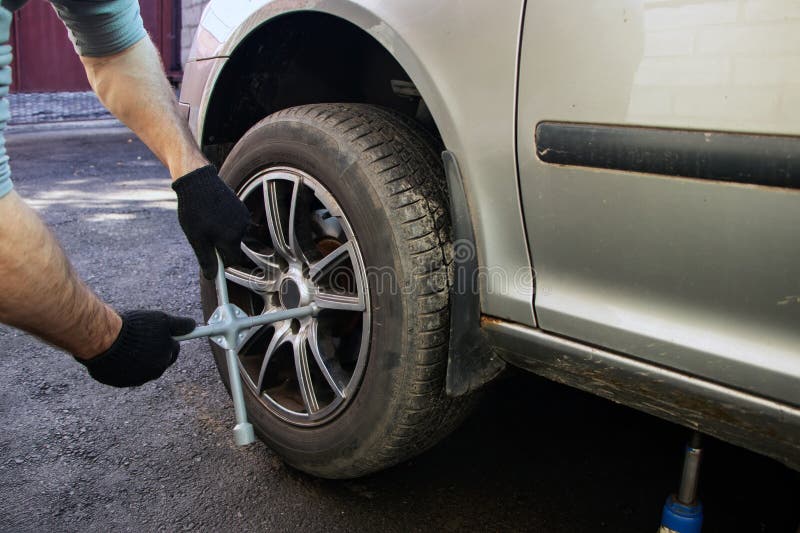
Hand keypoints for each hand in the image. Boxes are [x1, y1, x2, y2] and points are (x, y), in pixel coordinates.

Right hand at [75, 311, 195, 386]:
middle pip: (158, 361)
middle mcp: (152, 373)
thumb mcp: (162, 320)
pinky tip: (116, 353)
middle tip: (142, 337)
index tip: (160, 334)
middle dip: (153, 350)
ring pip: (141, 367)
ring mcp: (135, 379)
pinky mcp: (118, 382)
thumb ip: (180, 325)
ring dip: (138, 358)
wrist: (104, 341)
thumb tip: (193, 325)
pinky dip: (123, 364)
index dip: (167, 341)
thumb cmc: (135, 329)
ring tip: (127, 344)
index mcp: (165, 359)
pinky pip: (124, 372)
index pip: (173, 351)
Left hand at [172, 165, 249, 278]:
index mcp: (231, 238)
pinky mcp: (241, 208)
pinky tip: (212, 212)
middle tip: (203, 235)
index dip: (220, 263)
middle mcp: (241, 229)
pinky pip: (234, 223)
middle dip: (220, 246)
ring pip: (233, 235)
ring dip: (222, 234)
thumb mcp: (196, 238)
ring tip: (206, 221)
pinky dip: (225, 223)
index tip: (211, 261)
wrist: (198, 181)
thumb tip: (212, 277)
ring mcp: (243, 217)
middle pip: (233, 247)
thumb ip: (206, 259)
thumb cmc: (194, 210)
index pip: (231, 261)